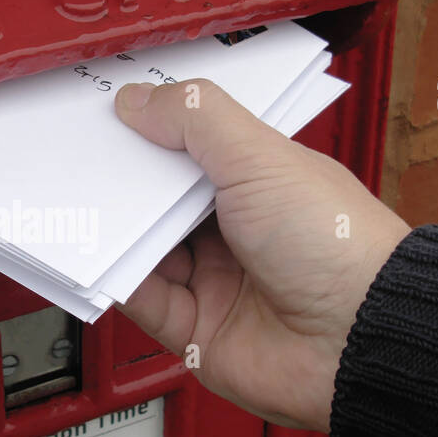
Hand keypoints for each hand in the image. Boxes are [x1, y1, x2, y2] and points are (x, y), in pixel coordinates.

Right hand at [114, 79, 409, 432]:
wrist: (358, 337)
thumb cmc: (336, 244)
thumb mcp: (261, 156)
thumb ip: (197, 119)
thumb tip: (138, 99)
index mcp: (262, 181)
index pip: (194, 148)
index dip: (154, 131)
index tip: (111, 114)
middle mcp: (238, 230)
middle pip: (162, 199)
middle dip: (125, 179)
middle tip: (82, 154)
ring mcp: (217, 280)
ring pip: (146, 247)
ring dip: (115, 227)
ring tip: (79, 199)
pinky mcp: (195, 328)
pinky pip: (142, 299)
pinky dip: (116, 278)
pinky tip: (99, 253)